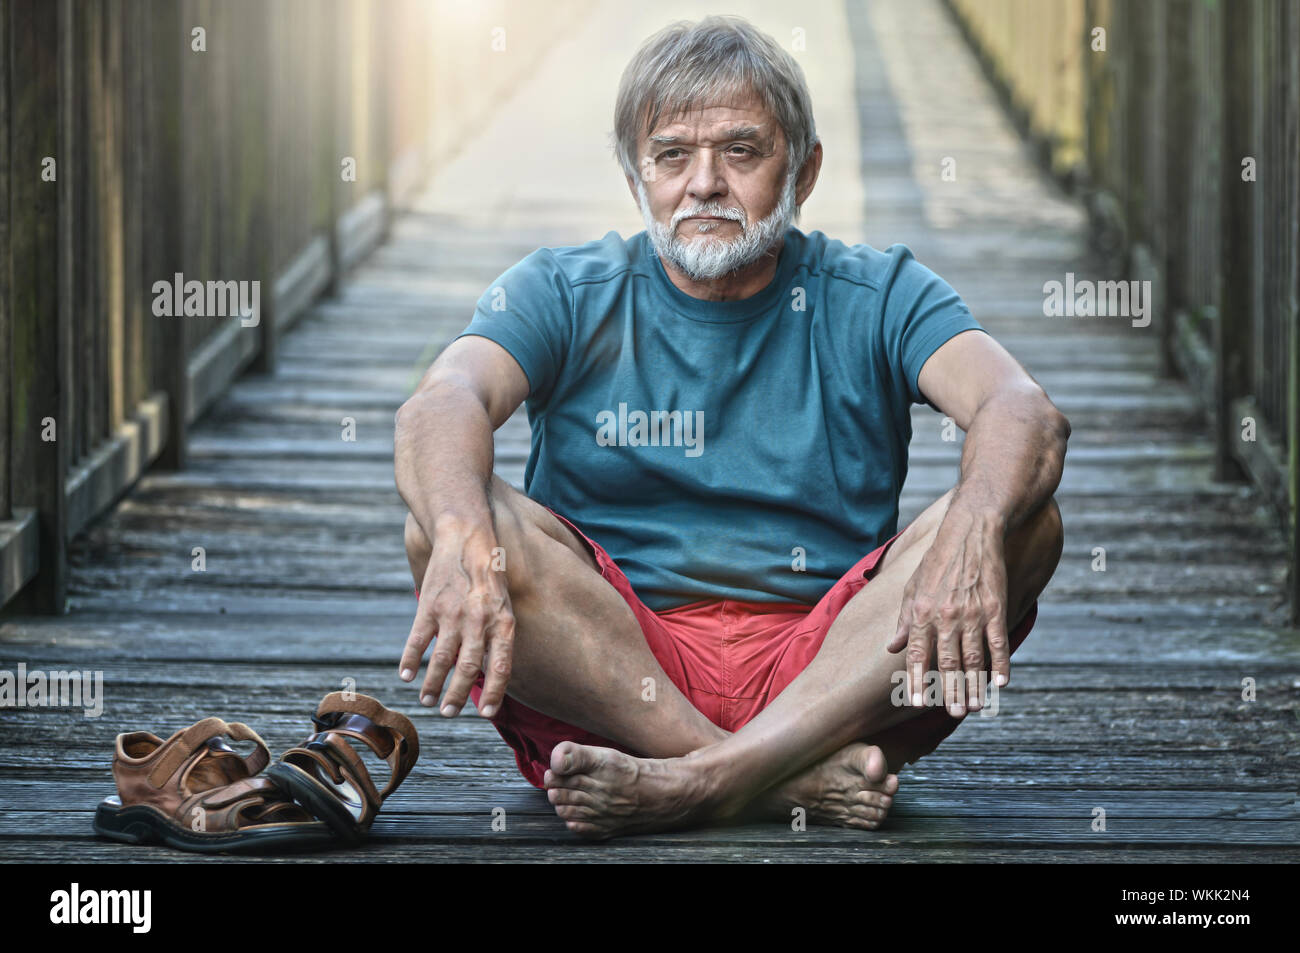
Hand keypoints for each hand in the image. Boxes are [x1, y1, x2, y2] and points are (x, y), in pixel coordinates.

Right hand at [398, 522, 514, 718]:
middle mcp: (479, 621)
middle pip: (468, 670)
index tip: (485, 716)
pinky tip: (406, 676)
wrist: (467, 536)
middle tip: (448, 713)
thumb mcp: (505, 604)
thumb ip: (498, 636)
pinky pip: (418, 640)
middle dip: (457, 697)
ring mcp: (453, 613)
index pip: (501, 667)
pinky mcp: (430, 605)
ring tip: (427, 701)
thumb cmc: (490, 575)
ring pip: (442, 660)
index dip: (495, 694)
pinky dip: (411, 661)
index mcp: (503, 622)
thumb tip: (489, 674)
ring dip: (432, 684)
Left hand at [885, 506, 1009, 716]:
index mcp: (922, 611)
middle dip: (949, 690)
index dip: (916, 679)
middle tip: (951, 713)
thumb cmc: (938, 560)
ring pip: (974, 657)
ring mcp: (972, 612)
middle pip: (948, 661)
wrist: (970, 531)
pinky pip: (998, 641)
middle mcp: (946, 615)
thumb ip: (904, 619)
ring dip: (974, 684)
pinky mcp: (995, 607)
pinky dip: (1000, 663)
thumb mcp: (912, 587)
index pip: (917, 653)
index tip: (913, 702)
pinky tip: (1001, 683)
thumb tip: (892, 647)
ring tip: (974, 706)